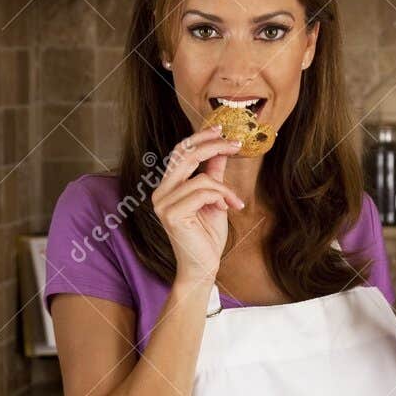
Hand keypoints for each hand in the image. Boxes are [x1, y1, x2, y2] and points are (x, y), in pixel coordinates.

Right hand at [151, 126, 244, 284]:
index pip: (180, 152)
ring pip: (201, 178)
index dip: (199, 138)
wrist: (203, 267)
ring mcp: (163, 203)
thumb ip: (214, 175)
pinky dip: (222, 198)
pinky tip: (227, 210)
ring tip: (234, 203)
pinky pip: (203, 193)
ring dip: (225, 190)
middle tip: (236, 144)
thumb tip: (221, 149)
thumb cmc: (207, 237)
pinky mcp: (172, 214)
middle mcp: (160, 193)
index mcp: (167, 187)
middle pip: (186, 155)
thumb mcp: (214, 199)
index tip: (220, 128)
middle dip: (213, 145)